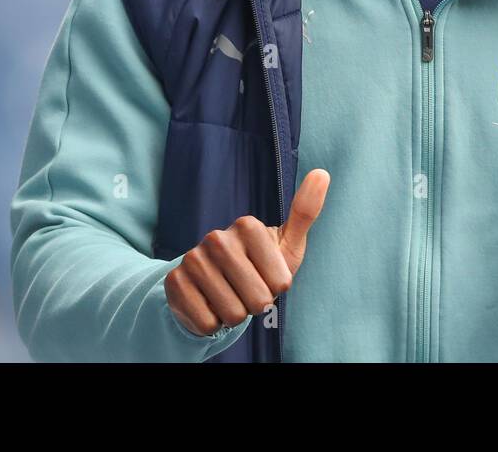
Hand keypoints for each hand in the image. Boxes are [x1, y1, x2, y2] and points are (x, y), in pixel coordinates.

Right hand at [166, 168, 329, 336]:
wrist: (214, 285)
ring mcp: (193, 259)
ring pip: (232, 314)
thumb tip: (322, 173)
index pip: (280, 284)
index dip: (276, 290)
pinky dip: (212, 323)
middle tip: (246, 290)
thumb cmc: (261, 265)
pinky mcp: (174, 283)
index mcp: (248, 226)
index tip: (265, 275)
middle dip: (256, 305)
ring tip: (228, 296)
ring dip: (234, 315)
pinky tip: (208, 304)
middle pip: (258, 300)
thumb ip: (305, 212)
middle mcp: (217, 237)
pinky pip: (207, 323)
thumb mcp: (287, 243)